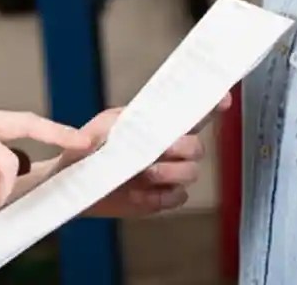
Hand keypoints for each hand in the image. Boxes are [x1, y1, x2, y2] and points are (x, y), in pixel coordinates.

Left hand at [65, 92, 231, 217]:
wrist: (73, 184)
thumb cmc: (85, 150)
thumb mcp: (96, 130)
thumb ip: (110, 124)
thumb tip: (122, 125)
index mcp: (156, 125)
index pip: (190, 114)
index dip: (211, 106)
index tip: (223, 100)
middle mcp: (166, 148)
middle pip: (197, 146)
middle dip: (182, 148)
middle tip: (159, 151)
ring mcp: (167, 173)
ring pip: (192, 171)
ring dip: (171, 172)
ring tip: (145, 173)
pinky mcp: (161, 197)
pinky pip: (178, 197)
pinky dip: (162, 196)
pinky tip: (139, 193)